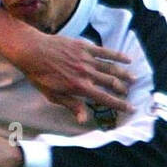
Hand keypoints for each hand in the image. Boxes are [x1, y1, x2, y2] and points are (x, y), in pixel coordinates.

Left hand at [11, 31, 131, 124]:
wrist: (32, 51)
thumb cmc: (40, 76)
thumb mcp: (53, 96)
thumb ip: (72, 105)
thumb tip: (84, 119)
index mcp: (79, 88)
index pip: (105, 98)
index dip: (120, 104)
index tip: (130, 108)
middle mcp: (86, 74)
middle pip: (111, 83)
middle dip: (123, 89)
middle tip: (129, 93)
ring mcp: (86, 59)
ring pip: (111, 68)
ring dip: (124, 74)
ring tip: (134, 79)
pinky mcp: (85, 47)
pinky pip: (105, 52)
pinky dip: (118, 56)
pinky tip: (127, 59)